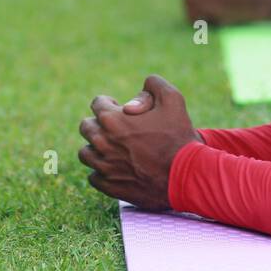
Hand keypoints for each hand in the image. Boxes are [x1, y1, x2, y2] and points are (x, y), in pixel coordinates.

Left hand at [78, 75, 203, 210]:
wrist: (185, 174)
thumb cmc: (178, 136)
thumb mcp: (173, 99)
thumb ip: (154, 84)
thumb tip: (142, 85)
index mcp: (112, 119)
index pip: (96, 103)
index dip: (109, 103)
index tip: (118, 108)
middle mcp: (102, 142)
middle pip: (86, 127)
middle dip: (99, 124)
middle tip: (116, 128)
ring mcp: (104, 166)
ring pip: (85, 153)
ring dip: (96, 148)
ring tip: (112, 148)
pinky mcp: (109, 186)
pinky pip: (93, 176)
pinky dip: (102, 171)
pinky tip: (116, 167)